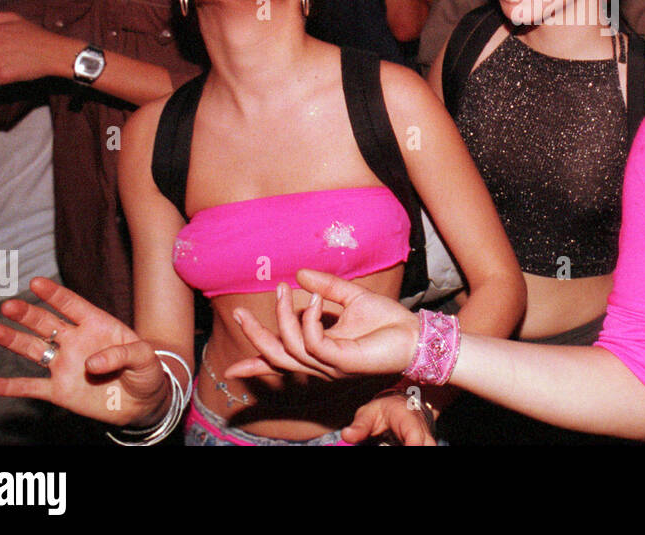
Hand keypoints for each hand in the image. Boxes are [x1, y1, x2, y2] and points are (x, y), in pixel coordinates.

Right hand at [0, 277, 177, 426]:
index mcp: (97, 325)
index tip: (35, 283)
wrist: (143, 402)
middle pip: (47, 324)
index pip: (73, 306)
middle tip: (8, 305)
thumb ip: (122, 354)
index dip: (55, 295)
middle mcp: (75, 341)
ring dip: (13, 341)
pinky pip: (29, 388)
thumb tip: (91, 363)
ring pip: (34, 350)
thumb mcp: (145, 357)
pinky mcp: (59, 391)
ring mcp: (64, 365)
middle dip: (28, 314)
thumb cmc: (146, 371)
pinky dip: (7, 387)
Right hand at [226, 272, 419, 380]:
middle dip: (256, 336)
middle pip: (276, 356)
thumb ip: (326, 287)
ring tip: (284, 291)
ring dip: (284, 317)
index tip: (230, 369)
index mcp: (320, 351)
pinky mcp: (341, 361)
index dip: (256, 365)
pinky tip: (315, 301)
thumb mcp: (351, 297)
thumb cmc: (387, 321)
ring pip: (290, 347)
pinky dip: (309, 319)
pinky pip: (313, 342)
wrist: (413, 334)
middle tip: (241, 312)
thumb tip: (299, 275)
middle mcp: (321, 362)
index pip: (282, 361)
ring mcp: (330, 364)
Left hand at [343, 391, 437, 445]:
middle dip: (418, 449)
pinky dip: (411, 448)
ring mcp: (425, 441)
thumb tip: (346, 434)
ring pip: (430, 447)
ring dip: (415, 449)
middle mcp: (422, 432)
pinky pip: (422, 448)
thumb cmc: (384, 410)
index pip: (414, 433)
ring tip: (389, 445)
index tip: (409, 447)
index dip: (413, 444)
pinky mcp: (423, 445)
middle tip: (391, 446)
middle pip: (430, 445)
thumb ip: (360, 425)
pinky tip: (390, 445)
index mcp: (409, 419)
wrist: (401, 407)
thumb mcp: (369, 412)